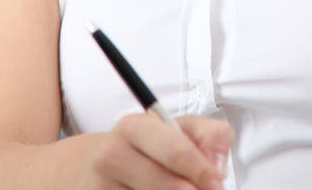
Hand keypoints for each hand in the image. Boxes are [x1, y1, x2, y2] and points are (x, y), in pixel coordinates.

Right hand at [78, 111, 233, 188]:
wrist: (93, 168)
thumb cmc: (147, 149)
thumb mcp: (176, 129)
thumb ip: (207, 135)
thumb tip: (218, 163)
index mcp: (134, 127)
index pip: (175, 150)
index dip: (201, 170)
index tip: (217, 182)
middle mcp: (112, 155)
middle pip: (165, 185)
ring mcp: (99, 186)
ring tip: (178, 189)